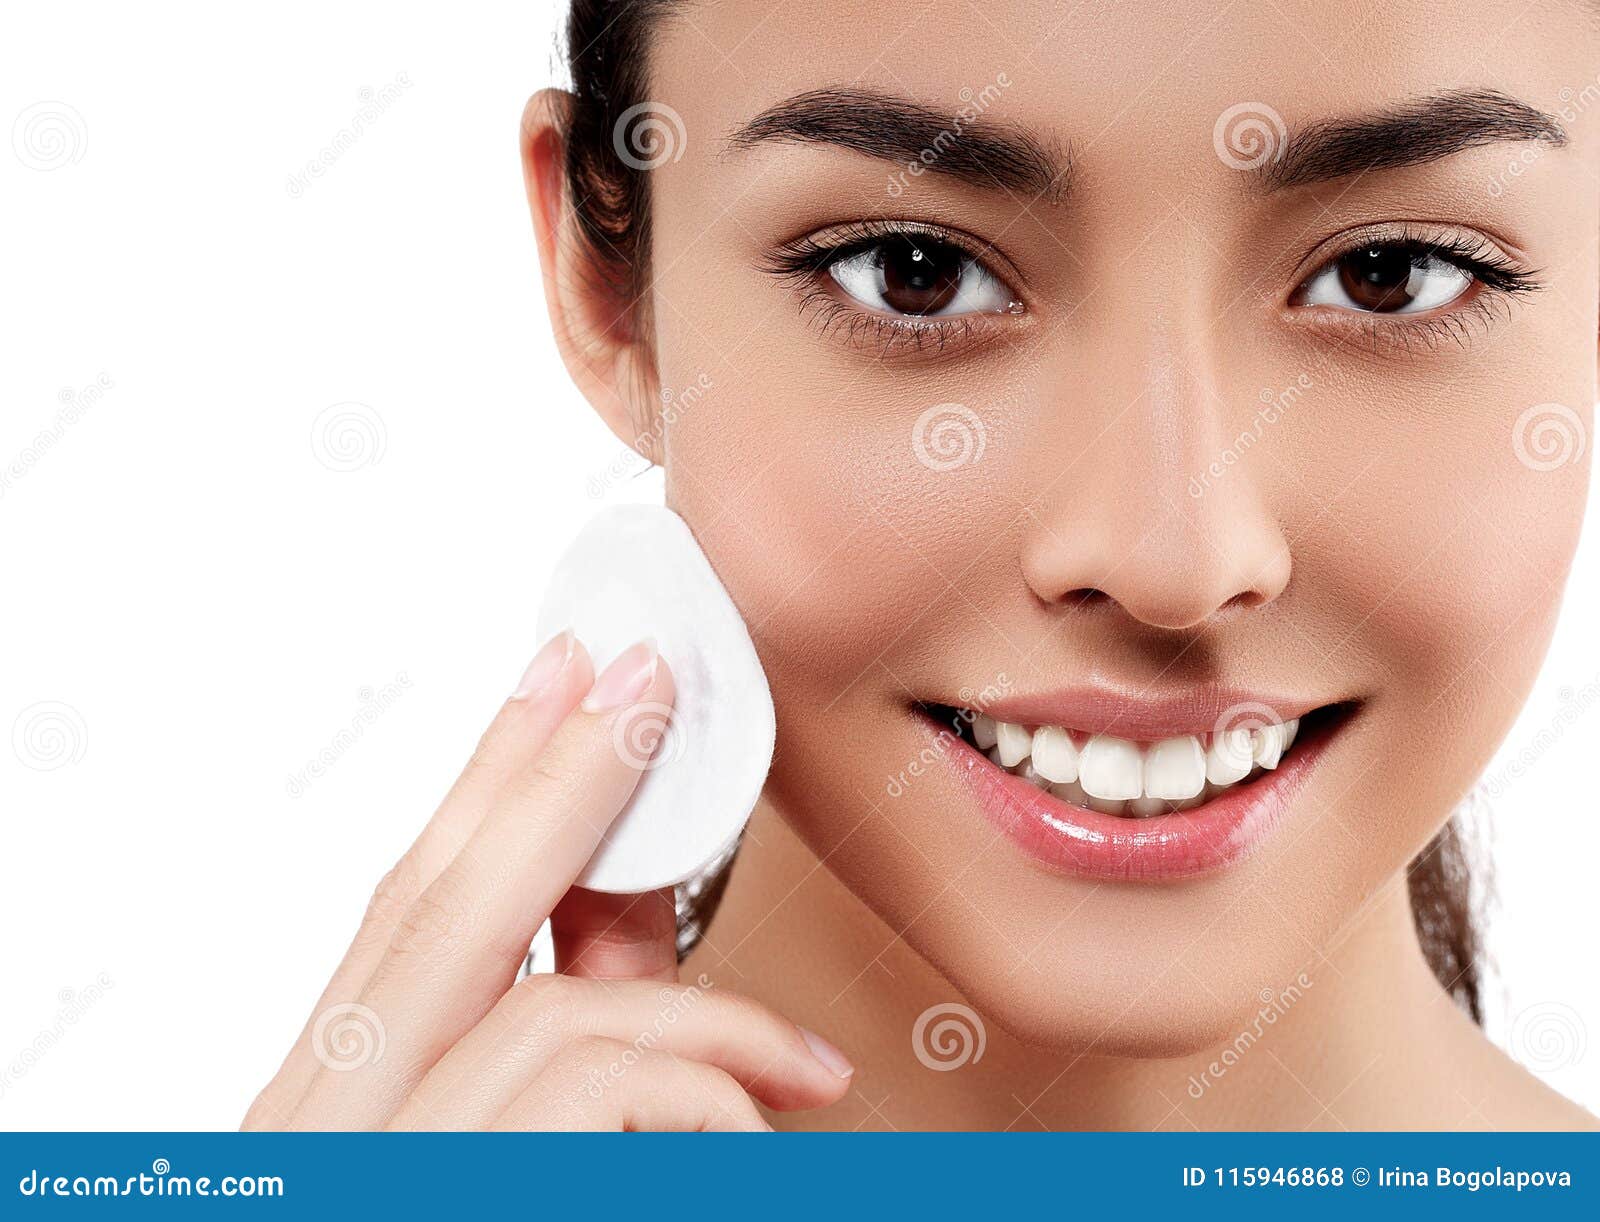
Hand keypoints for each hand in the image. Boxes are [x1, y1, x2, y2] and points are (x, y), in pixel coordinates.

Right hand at [244, 634, 853, 1129]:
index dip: (485, 782)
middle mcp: (323, 1128)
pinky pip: (592, 1085)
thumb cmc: (535, 1189)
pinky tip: (761, 1130)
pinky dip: (703, 1091)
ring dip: (700, 1017)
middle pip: (429, 915)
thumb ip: (575, 1017)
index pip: (403, 911)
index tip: (559, 677)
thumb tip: (626, 880)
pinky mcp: (455, 1198)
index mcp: (338, 1102)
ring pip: (539, 1008)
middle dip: (551, 780)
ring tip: (803, 1068)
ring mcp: (373, 1166)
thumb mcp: (544, 1130)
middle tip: (646, 674)